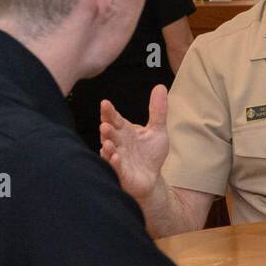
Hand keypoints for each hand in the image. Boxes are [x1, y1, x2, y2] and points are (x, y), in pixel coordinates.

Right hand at [100, 84, 169, 200]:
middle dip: (107, 130)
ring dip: (108, 147)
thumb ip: (158, 110)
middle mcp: (118, 144)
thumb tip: (160, 87)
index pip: (115, 119)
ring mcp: (118, 159)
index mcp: (125, 132)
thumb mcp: (157, 130)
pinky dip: (115, 163)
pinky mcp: (121, 174)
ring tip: (108, 142)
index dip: (109, 112)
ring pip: (110, 152)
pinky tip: (116, 158)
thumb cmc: (150, 154)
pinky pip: (117, 168)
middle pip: (110, 135)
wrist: (152, 179)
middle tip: (105, 124)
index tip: (105, 103)